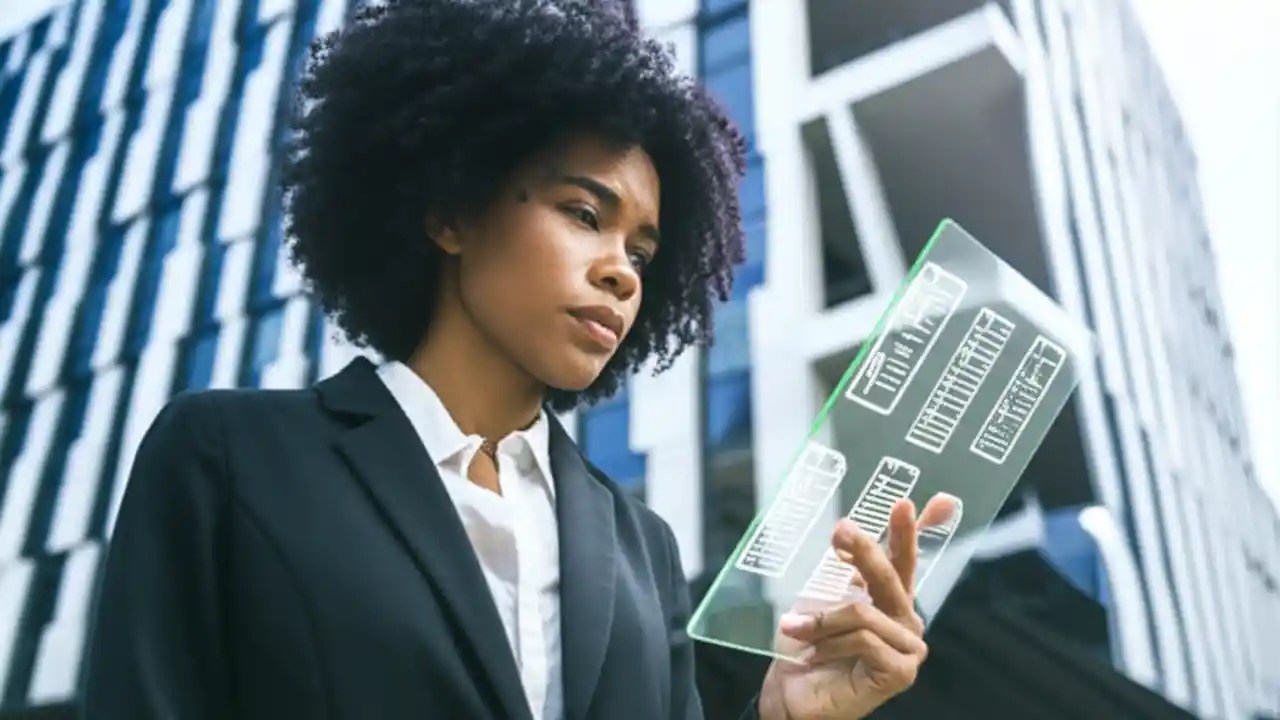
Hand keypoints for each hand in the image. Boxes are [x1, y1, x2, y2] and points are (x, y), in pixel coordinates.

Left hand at [757, 494, 956, 719]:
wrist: (790, 694)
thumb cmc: (807, 647)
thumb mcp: (821, 595)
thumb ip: (844, 569)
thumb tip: (850, 532)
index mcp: (890, 599)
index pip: (904, 558)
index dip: (912, 530)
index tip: (914, 501)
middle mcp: (905, 621)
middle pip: (889, 576)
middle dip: (865, 550)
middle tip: (841, 530)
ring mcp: (908, 648)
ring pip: (864, 611)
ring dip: (822, 620)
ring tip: (796, 628)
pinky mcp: (901, 671)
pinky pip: (863, 639)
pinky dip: (830, 642)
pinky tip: (813, 653)